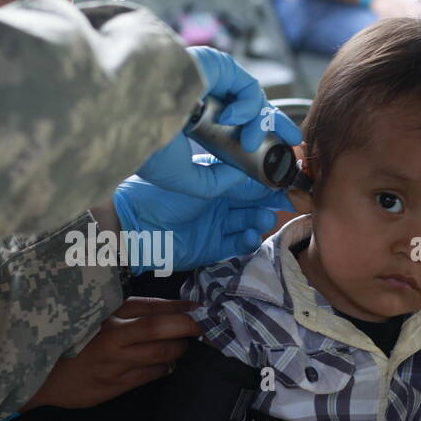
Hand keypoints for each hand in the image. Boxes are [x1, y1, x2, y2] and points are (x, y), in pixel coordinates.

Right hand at [24, 298, 199, 409]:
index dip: (179, 307)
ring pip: (160, 354)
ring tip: (186, 347)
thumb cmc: (70, 342)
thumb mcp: (93, 318)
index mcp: (106, 313)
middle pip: (160, 328)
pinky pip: (150, 375)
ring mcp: (114, 362)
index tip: (200, 307)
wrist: (40, 375)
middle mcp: (112, 335)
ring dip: (179, 350)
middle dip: (188, 327)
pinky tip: (169, 365)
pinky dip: (165, 368)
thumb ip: (125, 312)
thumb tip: (168, 309)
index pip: (151, 306)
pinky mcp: (114, 384)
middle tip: (206, 328)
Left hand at [112, 168, 283, 272]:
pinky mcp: (211, 248)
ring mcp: (215, 225)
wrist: (134, 227)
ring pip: (247, 223)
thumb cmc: (161, 194)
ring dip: (259, 221)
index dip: (267, 180)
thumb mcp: (201, 181)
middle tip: (283, 202)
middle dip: (268, 202)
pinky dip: (246, 241)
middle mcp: (217, 202)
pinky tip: (250, 236)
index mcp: (214, 180)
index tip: (286, 180)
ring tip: (262, 219)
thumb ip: (233, 179)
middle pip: (252, 202)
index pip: (248, 180)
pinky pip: (236, 245)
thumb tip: (264, 172)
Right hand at [136, 48, 301, 197]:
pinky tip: (230, 118)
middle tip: (292, 141)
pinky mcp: (215, 64)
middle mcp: (201, 100)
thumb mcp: (184, 179)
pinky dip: (246, 105)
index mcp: (192, 123)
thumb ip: (215, 182)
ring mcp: (209, 80)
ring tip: (249, 141)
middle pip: (250, 111)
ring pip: (251, 99)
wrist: (131, 115)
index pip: (232, 129)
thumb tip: (242, 176)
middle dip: (273, 126)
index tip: (275, 156)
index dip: (256, 141)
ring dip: (257, 123)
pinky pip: (246, 86)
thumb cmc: (147, 146)